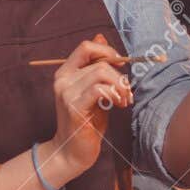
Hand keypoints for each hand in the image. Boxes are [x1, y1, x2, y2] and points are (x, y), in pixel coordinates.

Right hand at [48, 33, 130, 177]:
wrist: (72, 153)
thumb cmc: (86, 123)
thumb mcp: (94, 91)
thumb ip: (96, 67)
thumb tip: (100, 37)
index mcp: (65, 73)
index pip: (86, 47)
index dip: (107, 51)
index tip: (121, 66)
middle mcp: (62, 80)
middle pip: (99, 62)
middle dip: (120, 75)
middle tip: (127, 92)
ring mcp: (66, 93)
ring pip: (101, 73)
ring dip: (120, 86)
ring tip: (124, 101)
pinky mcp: (74, 107)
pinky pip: (99, 89)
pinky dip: (114, 94)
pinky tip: (118, 105)